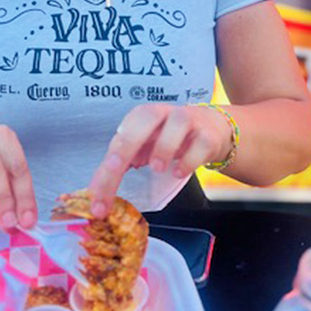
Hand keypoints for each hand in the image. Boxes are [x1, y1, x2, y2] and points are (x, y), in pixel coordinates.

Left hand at [87, 104, 230, 217]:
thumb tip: (99, 190)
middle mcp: (164, 113)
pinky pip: (201, 143)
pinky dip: (189, 160)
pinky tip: (179, 172)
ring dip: (164, 147)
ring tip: (157, 168)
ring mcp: (189, 121)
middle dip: (128, 143)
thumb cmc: (172, 138)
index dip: (106, 168)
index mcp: (143, 116)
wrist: (212, 130)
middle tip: (116, 169)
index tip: (97, 197)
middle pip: (145, 117)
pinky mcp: (208, 134)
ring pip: (178, 122)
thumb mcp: (145, 148)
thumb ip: (123, 164)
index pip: (120, 137)